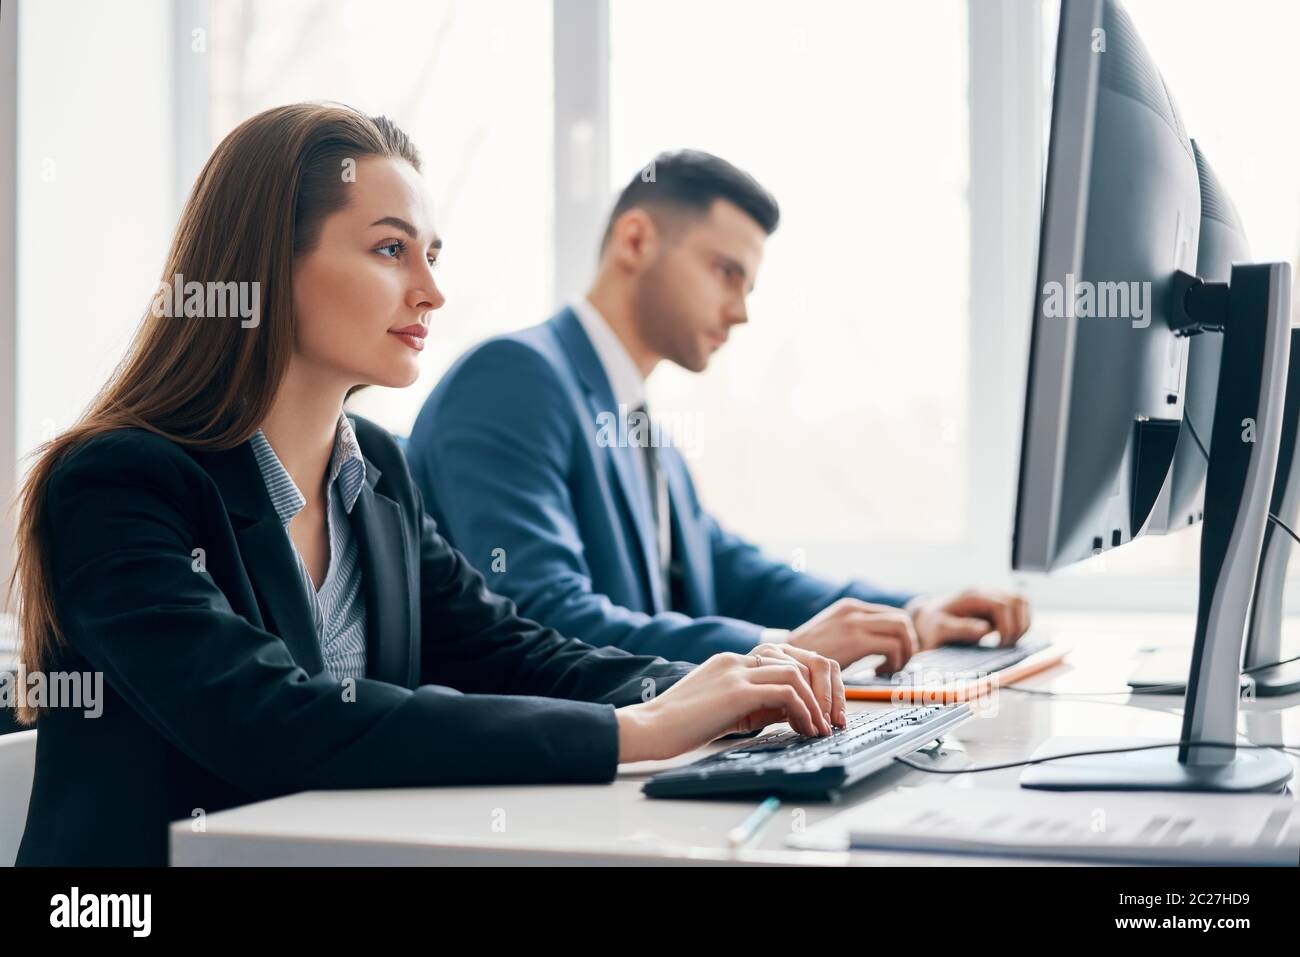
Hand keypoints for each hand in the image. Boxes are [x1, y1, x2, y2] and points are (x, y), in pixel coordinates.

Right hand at [615, 643, 844, 762]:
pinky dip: (804, 710)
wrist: (649, 728)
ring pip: (796, 672)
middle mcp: (736, 659)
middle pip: (796, 659)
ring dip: (815, 702)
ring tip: (819, 728)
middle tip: (829, 718)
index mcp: (731, 661)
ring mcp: (736, 671)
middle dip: (820, 690)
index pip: (783, 659)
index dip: (807, 683)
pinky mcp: (737, 690)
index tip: (817, 710)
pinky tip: (806, 728)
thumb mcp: (724, 709)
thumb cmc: (680, 725)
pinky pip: (786, 691)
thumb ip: (755, 703)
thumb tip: (791, 711)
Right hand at [785, 597, 917, 670]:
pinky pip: (892, 647)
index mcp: (849, 607)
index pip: (892, 614)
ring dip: (904, 653)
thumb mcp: (832, 635)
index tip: (896, 655)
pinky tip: (878, 673)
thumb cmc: (806, 655)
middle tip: (899, 663)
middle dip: (909, 644)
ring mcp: (854, 622)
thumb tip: (883, 644)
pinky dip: (894, 662)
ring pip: (902, 630)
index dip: (902, 636)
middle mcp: (854, 610)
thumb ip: (855, 633)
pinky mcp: (855, 640)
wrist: (783, 660)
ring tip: (890, 669)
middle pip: (902, 620)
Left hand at [905, 588, 1031, 649]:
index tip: (1001, 645)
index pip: (1002, 605)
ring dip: (1023, 623)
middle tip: (1005, 645)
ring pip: (1022, 601)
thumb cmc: (932, 625)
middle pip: (1018, 599)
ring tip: (1008, 642)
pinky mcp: (997, 604)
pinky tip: (1008, 637)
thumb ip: (960, 629)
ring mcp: (993, 595)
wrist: (928, 618)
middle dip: (1018, 626)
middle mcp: (985, 591)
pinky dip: (1021, 622)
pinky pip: (1020, 607)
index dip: (1007, 626)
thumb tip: (985, 630)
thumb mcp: (939, 629)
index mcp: (972, 596)